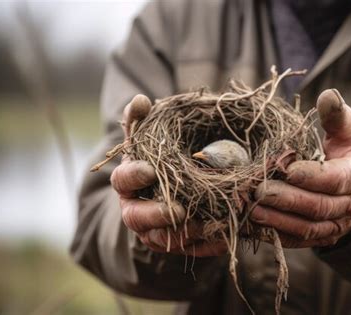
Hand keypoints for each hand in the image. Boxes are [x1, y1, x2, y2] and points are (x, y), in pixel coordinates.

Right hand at [110, 94, 226, 256]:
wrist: (165, 191)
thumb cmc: (158, 159)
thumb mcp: (148, 137)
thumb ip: (142, 120)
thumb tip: (141, 100)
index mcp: (128, 182)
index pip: (122, 180)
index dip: (133, 176)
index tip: (149, 171)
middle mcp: (136, 209)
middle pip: (138, 219)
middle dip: (157, 215)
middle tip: (178, 210)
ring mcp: (155, 231)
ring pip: (165, 239)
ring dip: (187, 233)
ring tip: (209, 224)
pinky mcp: (178, 245)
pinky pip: (192, 250)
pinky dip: (209, 245)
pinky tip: (227, 237)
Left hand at [251, 89, 350, 247]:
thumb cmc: (346, 154)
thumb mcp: (348, 133)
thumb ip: (337, 116)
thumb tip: (327, 95)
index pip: (336, 180)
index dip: (312, 176)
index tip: (287, 168)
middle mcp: (348, 206)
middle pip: (318, 207)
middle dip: (288, 200)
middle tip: (260, 190)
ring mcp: (333, 226)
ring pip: (306, 228)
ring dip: (278, 220)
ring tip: (251, 209)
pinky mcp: (318, 238)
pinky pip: (296, 241)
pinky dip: (274, 235)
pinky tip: (252, 226)